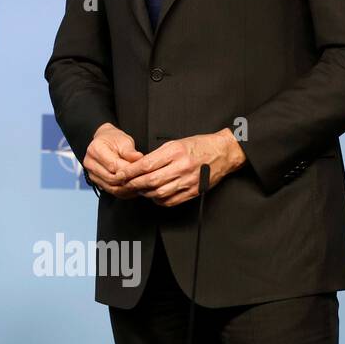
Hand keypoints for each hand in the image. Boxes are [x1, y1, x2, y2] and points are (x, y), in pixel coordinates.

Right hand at [82, 123, 145, 198]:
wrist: (105, 142)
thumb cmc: (114, 140)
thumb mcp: (124, 141)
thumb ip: (130, 152)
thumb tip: (139, 158)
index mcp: (95, 150)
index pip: (113, 166)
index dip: (129, 171)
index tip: (142, 172)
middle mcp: (90, 163)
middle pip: (111, 179)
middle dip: (128, 181)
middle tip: (144, 180)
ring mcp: (92, 174)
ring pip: (111, 187)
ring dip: (127, 189)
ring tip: (141, 186)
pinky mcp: (97, 182)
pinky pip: (111, 191)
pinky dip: (124, 192)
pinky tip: (134, 189)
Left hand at [123, 129, 245, 207]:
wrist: (223, 152)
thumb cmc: (198, 145)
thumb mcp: (175, 143)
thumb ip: (157, 155)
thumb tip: (138, 166)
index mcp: (175, 151)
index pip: (146, 165)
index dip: (130, 172)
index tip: (120, 174)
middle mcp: (182, 166)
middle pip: (150, 181)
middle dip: (134, 184)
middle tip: (125, 184)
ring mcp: (188, 180)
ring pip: (159, 193)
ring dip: (145, 193)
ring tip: (139, 189)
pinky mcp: (194, 191)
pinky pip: (171, 200)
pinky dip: (159, 200)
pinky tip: (154, 195)